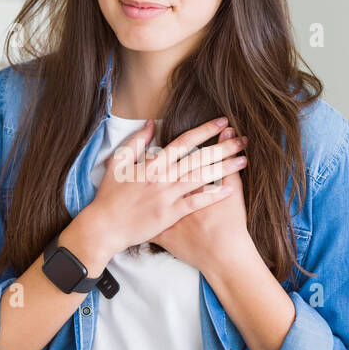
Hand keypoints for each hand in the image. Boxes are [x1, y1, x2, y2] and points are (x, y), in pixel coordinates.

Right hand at [84, 115, 248, 255]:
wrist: (105, 226)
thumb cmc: (110, 196)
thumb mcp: (118, 163)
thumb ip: (136, 142)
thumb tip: (152, 123)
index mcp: (152, 163)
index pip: (184, 141)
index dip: (205, 130)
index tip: (222, 122)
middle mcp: (162, 177)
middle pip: (199, 158)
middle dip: (223, 147)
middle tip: (243, 139)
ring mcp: (167, 196)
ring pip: (201, 177)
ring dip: (224, 168)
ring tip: (243, 160)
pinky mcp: (169, 214)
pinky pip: (195, 203)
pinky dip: (213, 195)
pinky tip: (230, 189)